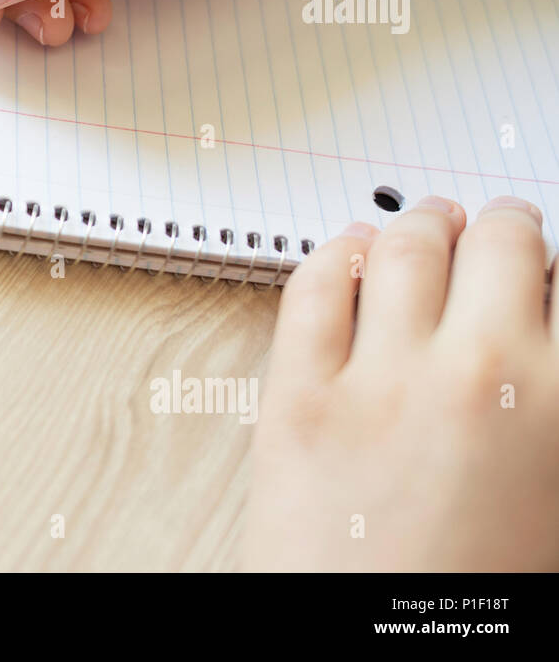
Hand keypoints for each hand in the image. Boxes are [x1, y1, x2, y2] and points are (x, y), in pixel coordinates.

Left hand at [243, 196, 558, 570]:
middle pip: (492, 240)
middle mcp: (475, 375)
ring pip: (401, 248)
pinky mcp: (294, 399)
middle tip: (497, 229)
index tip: (545, 261)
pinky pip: (312, 290)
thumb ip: (551, 405)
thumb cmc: (478, 602)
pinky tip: (349, 253)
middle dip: (501, 226)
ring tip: (427, 225)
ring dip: (421, 225)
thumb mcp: (557, 495)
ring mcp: (375, 381)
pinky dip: (335, 255)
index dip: (553, 261)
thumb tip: (541, 354)